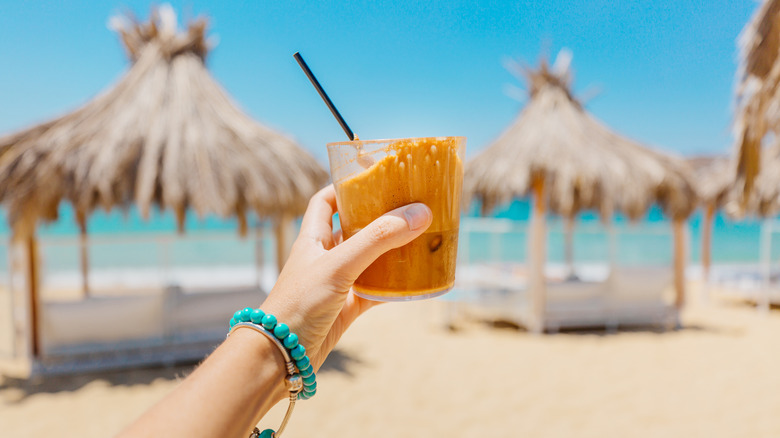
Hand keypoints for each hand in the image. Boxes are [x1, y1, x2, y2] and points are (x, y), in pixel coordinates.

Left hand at [259, 185, 431, 370]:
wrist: (282, 355)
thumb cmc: (298, 303)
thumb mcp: (338, 264)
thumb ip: (377, 239)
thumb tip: (418, 213)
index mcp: (313, 238)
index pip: (326, 201)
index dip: (346, 187)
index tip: (375, 179)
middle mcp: (325, 257)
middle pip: (355, 228)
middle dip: (380, 218)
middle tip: (410, 207)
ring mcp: (337, 283)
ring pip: (370, 260)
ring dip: (392, 251)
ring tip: (421, 238)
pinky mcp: (347, 308)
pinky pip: (377, 291)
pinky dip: (395, 286)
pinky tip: (415, 281)